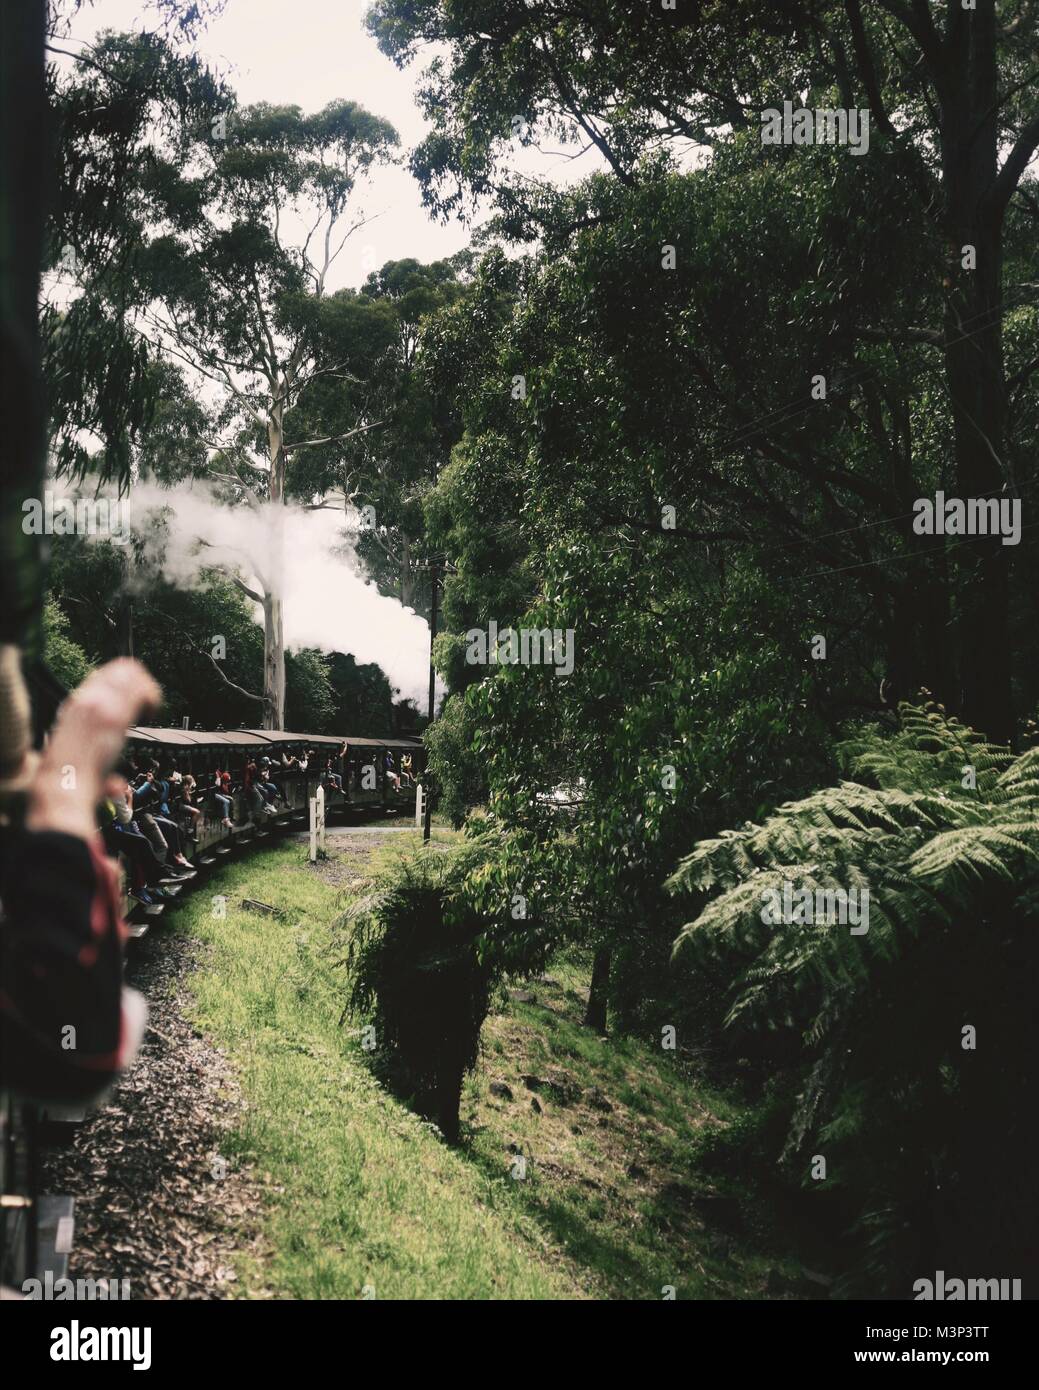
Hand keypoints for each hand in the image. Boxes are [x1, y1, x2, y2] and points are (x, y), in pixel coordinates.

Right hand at [27, 659, 160, 841]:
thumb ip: (100, 768)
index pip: (105, 675)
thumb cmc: (69, 780)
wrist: (62, 785)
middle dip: (141, 682)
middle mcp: (87, 699)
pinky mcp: (112, 716)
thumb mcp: (81, 764)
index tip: (135, 702)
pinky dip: (154, 699)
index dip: (125, 684)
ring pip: (133, 674)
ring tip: (151, 710)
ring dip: (149, 689)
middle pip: (122, 669)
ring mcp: (99, 705)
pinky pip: (141, 690)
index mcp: (76, 704)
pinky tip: (152, 714)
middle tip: (148, 705)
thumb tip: (117, 786)